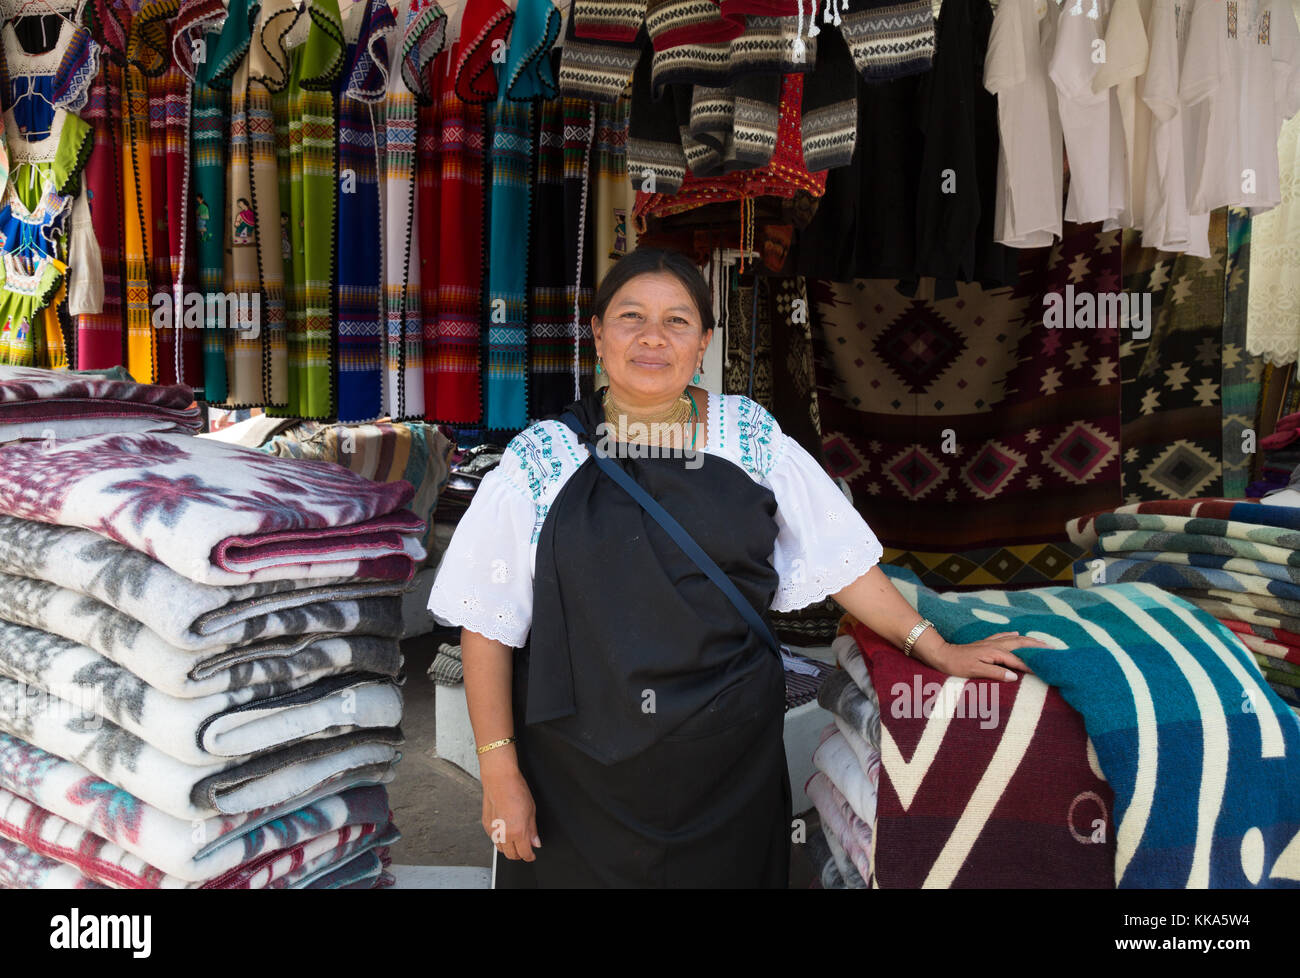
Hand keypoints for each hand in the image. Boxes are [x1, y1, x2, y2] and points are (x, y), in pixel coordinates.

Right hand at [481, 766, 540, 861]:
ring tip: (515, 841)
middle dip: (519, 854)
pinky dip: (500, 840)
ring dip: (509, 849)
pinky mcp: (486, 825)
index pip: (524, 853)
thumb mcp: (532, 811)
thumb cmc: (516, 790)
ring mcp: (493, 831)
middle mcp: (504, 834)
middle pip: (511, 855)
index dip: (530, 856)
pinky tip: (505, 832)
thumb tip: (535, 842)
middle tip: (525, 849)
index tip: (532, 855)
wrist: (499, 779)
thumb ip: (532, 830)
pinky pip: (493, 840)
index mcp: (517, 831)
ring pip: (501, 850)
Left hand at [920, 631, 1045, 680]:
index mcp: (995, 652)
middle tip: (1053, 649)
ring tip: (1042, 642)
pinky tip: (1016, 634)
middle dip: (1037, 646)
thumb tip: (1015, 676)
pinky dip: (1013, 636)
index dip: (1032, 666)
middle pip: (1021, 644)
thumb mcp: (976, 671)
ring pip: (1014, 640)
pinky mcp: (985, 643)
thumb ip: (996, 673)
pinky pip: (1003, 637)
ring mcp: (990, 642)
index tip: (1046, 670)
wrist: (942, 655)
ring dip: (1029, 640)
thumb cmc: (958, 665)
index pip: (1018, 660)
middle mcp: (995, 645)